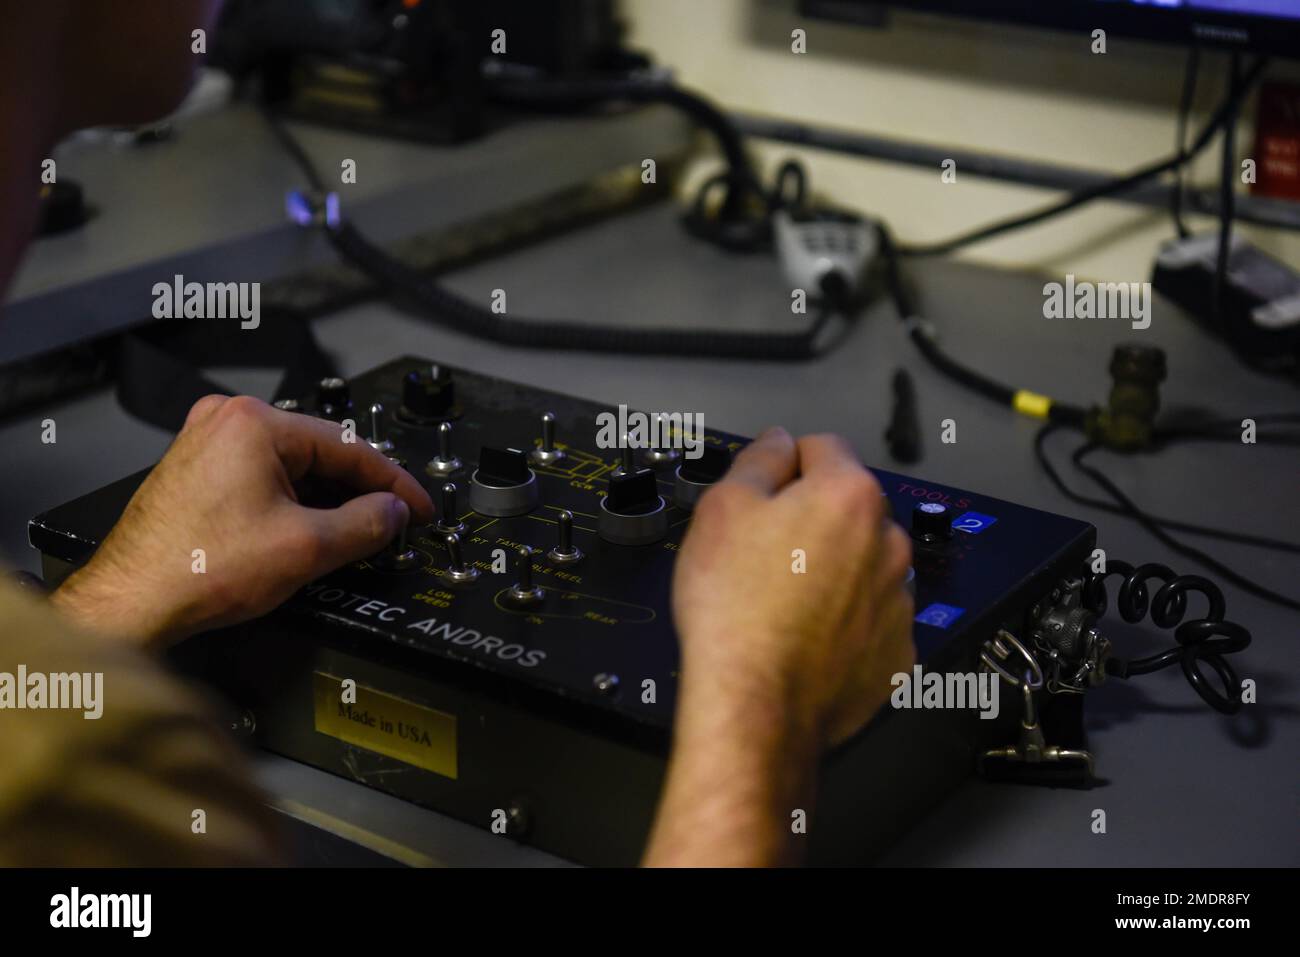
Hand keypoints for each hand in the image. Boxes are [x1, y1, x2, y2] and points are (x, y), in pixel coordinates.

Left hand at [51, 395, 432, 649]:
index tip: (416, 508)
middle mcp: (227, 421)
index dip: (394, 484)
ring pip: (294, 468)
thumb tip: (392, 514)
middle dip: (360, 493)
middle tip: (391, 525)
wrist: (131, 602)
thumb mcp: (306, 547)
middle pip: (322, 454)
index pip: (350, 447)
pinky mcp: (198, 470)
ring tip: (350, 537)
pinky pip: (265, 478)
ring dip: (326, 501)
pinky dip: (293, 504)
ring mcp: (208, 444)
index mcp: (255, 422)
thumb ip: (366, 525)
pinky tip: (308, 533)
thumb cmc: (195, 570)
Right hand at [645, 428, 913, 865]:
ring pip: (863, 565)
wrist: (756, 704)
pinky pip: (871, 620)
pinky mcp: (898, 653)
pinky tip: (805, 637)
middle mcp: (889, 543)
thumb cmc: (735, 608)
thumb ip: (758, 460)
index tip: (762, 496)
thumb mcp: (722, 509)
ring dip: (833, 571)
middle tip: (763, 554)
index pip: (823, 448)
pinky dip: (845, 622)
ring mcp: (899, 601)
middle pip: (848, 510)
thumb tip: (779, 442)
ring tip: (782, 602)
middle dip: (812, 521)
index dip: (785, 465)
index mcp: (850, 496)